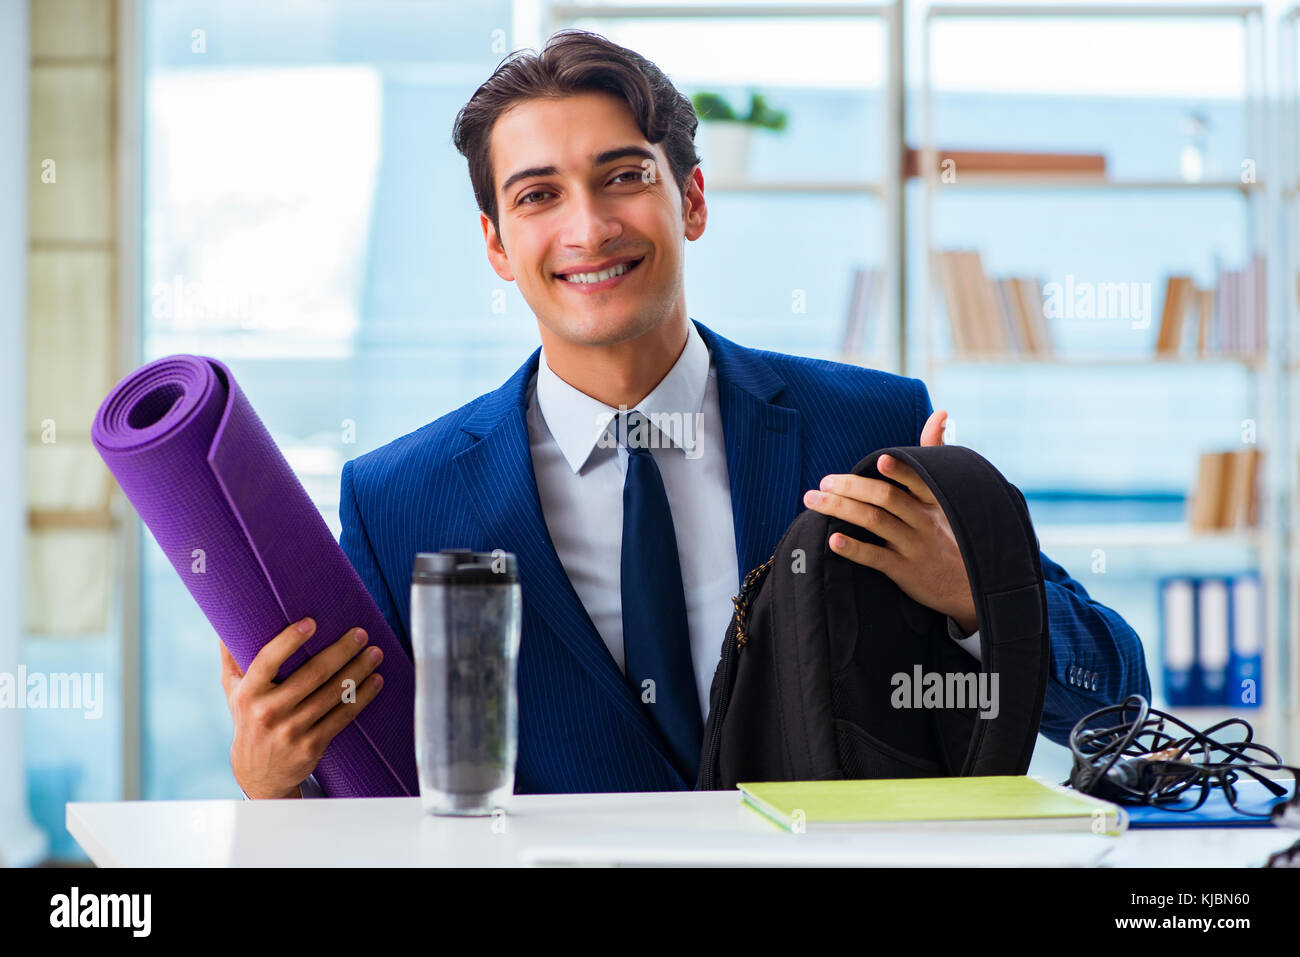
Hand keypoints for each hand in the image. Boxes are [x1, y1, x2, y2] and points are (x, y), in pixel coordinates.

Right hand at [220, 618, 385, 798]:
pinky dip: (362, 697)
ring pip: (332, 694)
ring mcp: (291, 730)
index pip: (267, 661)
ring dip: (358, 671)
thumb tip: (229, 620)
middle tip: (361, 634)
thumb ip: (233, 657)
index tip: (311, 622)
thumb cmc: (249, 719)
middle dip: (341, 651)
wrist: (258, 773)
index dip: (289, 641)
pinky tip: (376, 681)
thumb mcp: (233, 691)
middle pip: (312, 675)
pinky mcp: (312, 745)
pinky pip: (343, 716)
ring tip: (375, 653)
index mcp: (248, 693)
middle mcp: (268, 712)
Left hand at [802, 409, 977, 634]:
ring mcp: (914, 546)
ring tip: (813, 501)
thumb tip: (939, 413)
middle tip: (823, 483)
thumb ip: (935, 453)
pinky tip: (833, 539)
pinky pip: (876, 558)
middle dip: (851, 487)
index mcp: (933, 499)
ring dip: (841, 509)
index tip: (879, 460)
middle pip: (886, 498)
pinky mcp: (904, 571)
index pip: (917, 480)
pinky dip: (854, 548)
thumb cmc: (947, 528)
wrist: (966, 582)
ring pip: (875, 522)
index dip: (899, 470)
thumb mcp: (945, 493)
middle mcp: (924, 520)